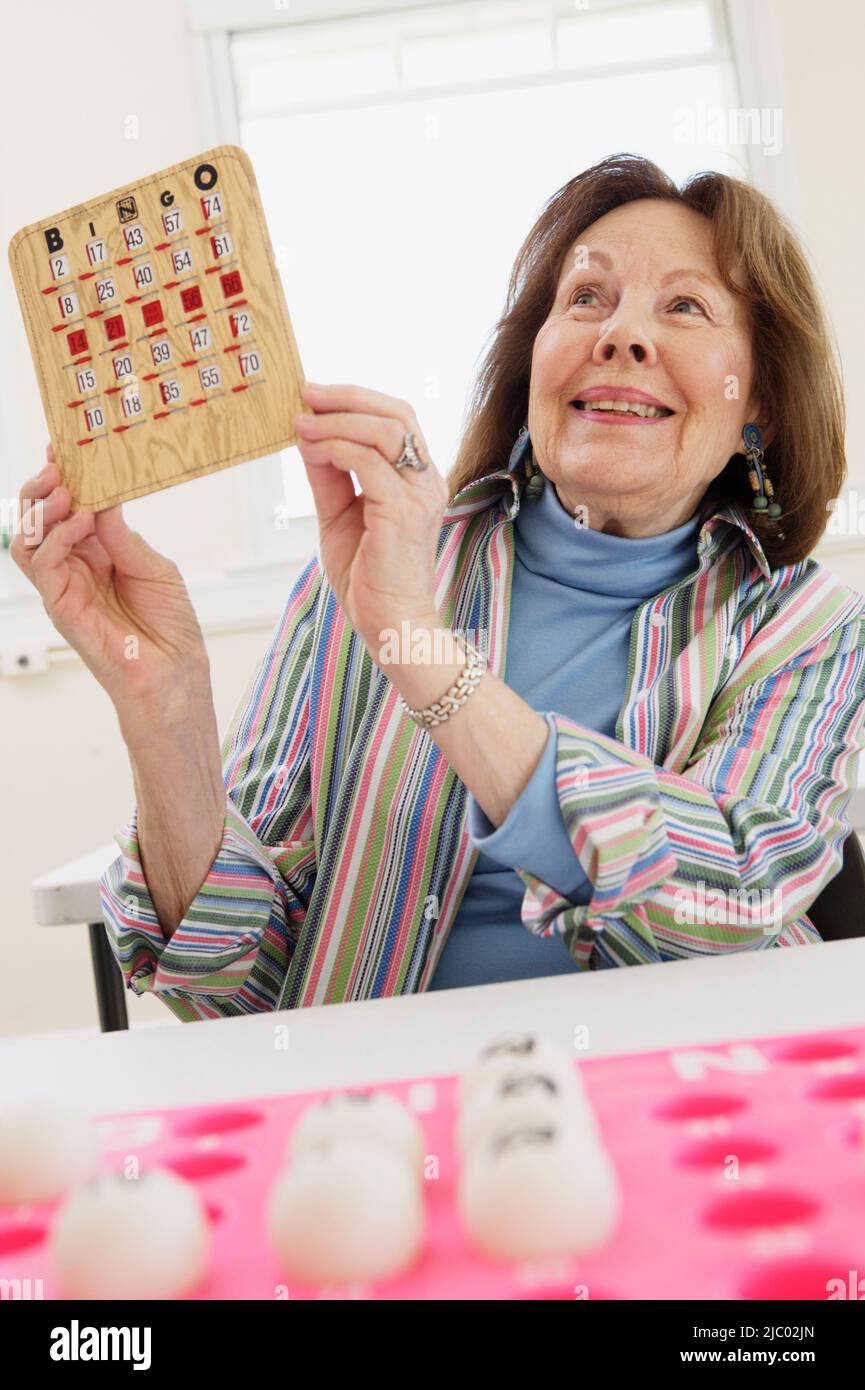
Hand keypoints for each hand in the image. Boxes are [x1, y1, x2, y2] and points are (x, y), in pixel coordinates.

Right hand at [11, 446, 210, 715]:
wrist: (174, 669)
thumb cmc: (169, 622)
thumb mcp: (153, 565)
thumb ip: (122, 534)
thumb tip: (102, 495)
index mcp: (96, 551)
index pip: (65, 507)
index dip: (60, 477)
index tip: (63, 445)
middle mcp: (73, 565)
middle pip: (36, 518)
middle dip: (41, 486)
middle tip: (57, 462)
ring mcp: (62, 585)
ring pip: (26, 538)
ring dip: (42, 509)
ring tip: (67, 490)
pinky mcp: (59, 605)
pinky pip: (42, 564)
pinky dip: (56, 536)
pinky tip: (81, 521)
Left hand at [293, 383, 449, 652]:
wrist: (390, 626)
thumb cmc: (369, 578)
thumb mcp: (339, 516)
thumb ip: (329, 477)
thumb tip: (307, 436)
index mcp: (418, 479)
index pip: (396, 419)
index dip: (354, 399)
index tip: (312, 396)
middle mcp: (426, 482)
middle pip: (396, 413)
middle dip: (347, 397)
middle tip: (305, 394)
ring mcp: (419, 496)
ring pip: (384, 432)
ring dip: (337, 422)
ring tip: (301, 424)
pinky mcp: (403, 514)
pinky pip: (370, 464)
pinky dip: (337, 449)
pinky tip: (312, 451)